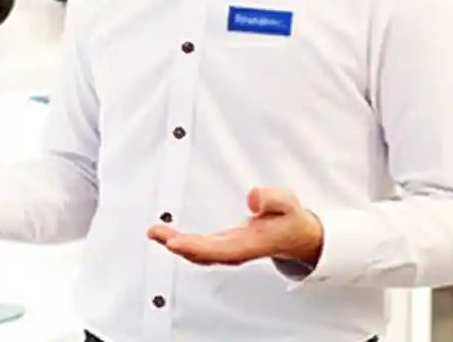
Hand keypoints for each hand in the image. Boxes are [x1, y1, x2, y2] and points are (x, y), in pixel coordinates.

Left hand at [147, 187, 323, 266]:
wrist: (298, 236)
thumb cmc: (291, 220)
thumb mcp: (288, 204)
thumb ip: (272, 199)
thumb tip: (252, 199)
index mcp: (251, 245)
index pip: (220, 250)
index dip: (197, 248)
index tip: (175, 243)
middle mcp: (236, 251)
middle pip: (203, 254)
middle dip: (178, 245)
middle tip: (156, 233)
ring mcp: (228, 250)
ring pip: (198, 252)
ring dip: (175, 244)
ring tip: (154, 232)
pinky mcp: (222, 245)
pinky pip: (198, 247)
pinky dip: (181, 241)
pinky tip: (166, 235)